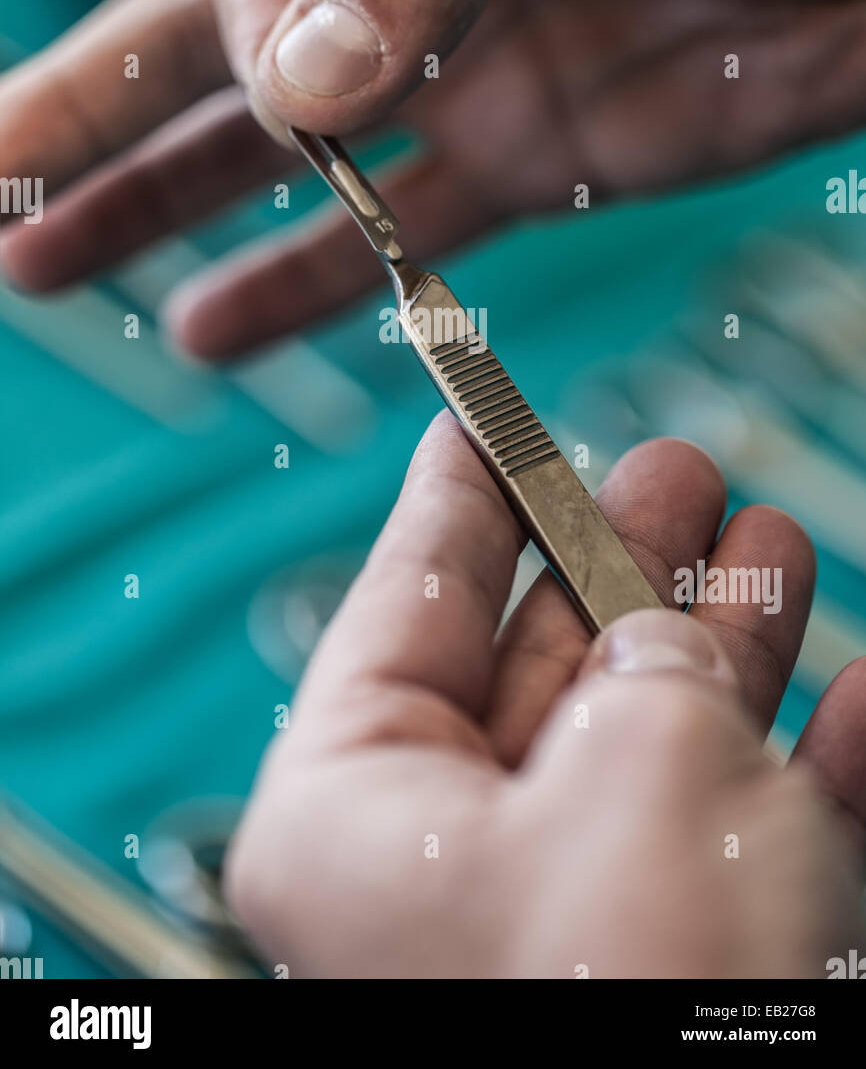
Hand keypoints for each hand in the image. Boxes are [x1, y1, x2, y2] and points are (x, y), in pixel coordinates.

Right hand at [4, 0, 865, 356]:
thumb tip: (295, 78)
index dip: (244, 24)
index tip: (288, 84)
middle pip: (218, 50)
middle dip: (98, 120)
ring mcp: (466, 71)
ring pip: (285, 161)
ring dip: (170, 218)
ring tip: (53, 273)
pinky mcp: (535, 163)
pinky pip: (396, 238)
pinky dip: (310, 286)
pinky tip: (219, 327)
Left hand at [226, 414, 865, 977]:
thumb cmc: (641, 991)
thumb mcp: (642, 761)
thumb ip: (661, 663)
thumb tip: (680, 625)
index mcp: (363, 817)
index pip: (408, 604)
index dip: (462, 493)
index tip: (482, 409)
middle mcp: (453, 874)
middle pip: (545, 666)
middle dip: (621, 558)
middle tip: (677, 465)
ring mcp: (576, 927)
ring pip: (655, 743)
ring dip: (728, 641)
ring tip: (774, 539)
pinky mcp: (695, 974)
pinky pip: (754, 842)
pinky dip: (815, 764)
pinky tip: (864, 695)